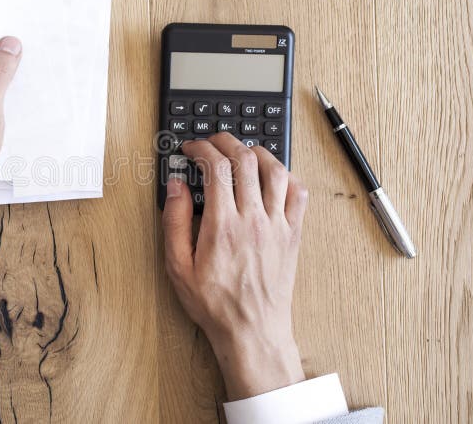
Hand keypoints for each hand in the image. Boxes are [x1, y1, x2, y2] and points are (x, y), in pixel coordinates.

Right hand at [162, 132, 308, 400]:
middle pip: (245, 160)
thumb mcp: (178, 266)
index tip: (192, 148)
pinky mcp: (292, 235)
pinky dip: (287, 176)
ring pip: (275, 171)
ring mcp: (277, 226)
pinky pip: (298, 194)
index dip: (202, 148)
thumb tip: (176, 187)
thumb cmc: (215, 304)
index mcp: (222, 225)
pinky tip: (274, 175)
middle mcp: (253, 219)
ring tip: (243, 150)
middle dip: (226, 141)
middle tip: (213, 141)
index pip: (216, 167)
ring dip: (258, 152)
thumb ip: (174, 222)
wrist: (252, 331)